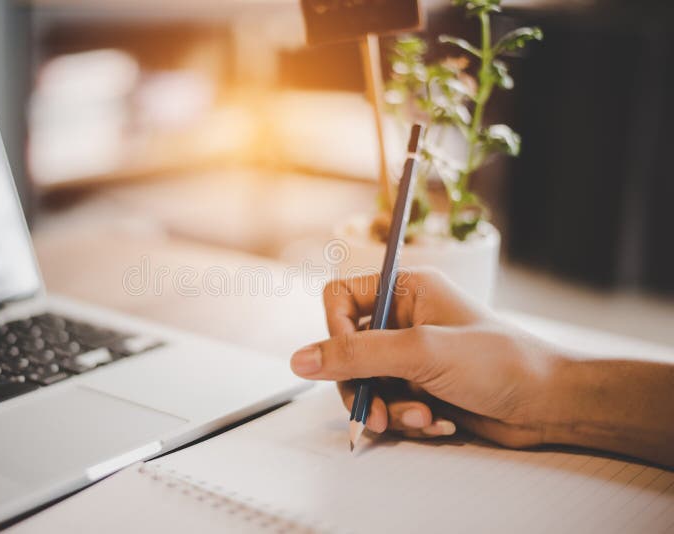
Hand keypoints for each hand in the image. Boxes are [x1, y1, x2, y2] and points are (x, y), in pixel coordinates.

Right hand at [290, 269, 564, 447]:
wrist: (549, 404)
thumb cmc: (499, 362)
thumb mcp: (421, 353)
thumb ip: (357, 355)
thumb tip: (300, 358)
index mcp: (405, 291)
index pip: (340, 299)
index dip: (334, 332)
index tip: (350, 362)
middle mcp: (404, 320)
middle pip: (347, 352)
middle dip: (363, 387)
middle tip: (378, 413)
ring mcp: (412, 356)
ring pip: (366, 385)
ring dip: (390, 410)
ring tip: (423, 417)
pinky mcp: (421, 387)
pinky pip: (389, 405)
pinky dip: (409, 420)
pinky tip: (439, 421)